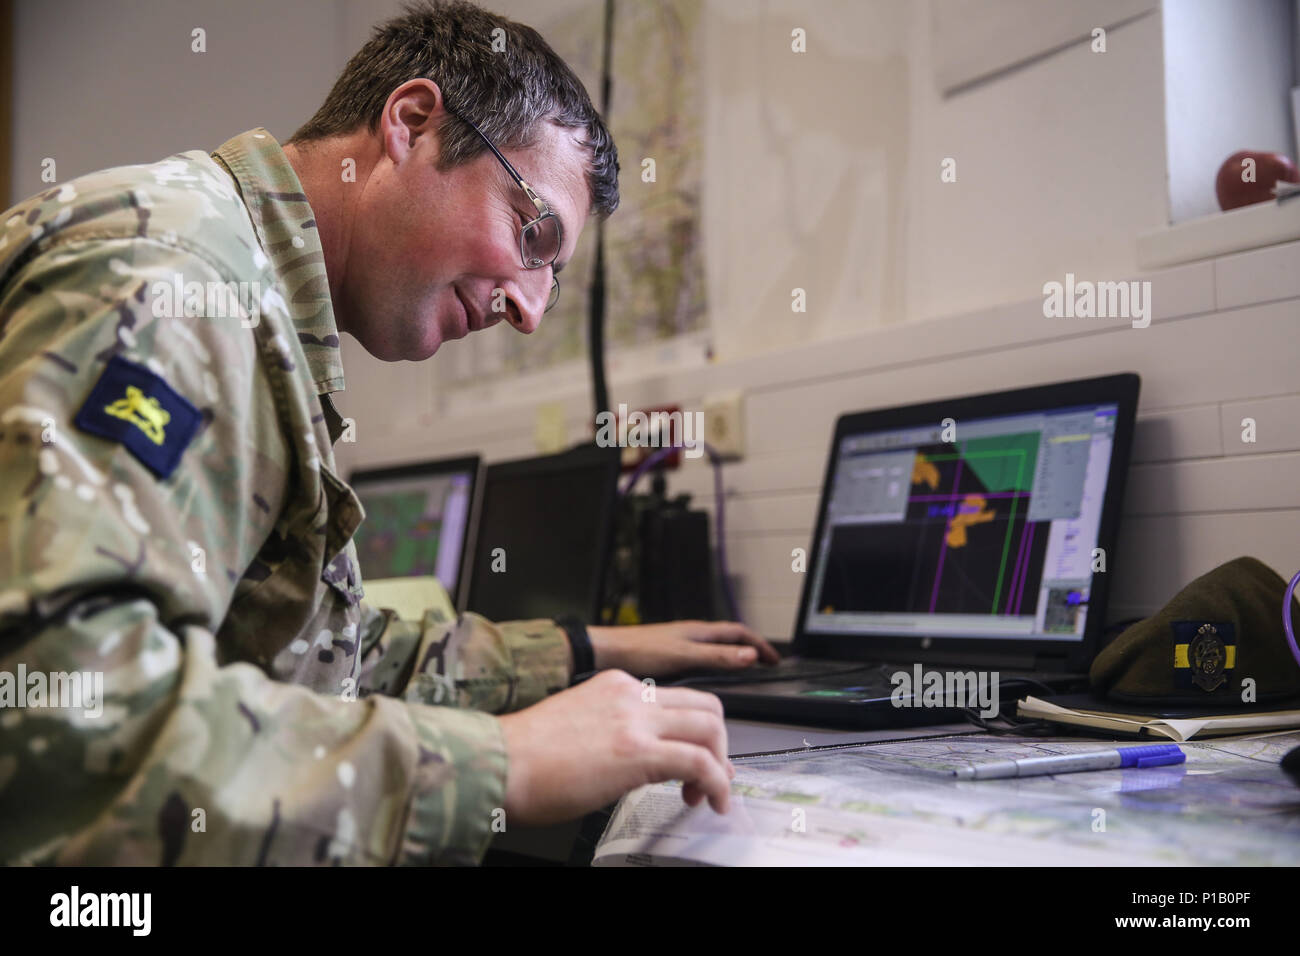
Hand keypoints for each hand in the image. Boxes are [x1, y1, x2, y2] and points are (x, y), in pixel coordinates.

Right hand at [496, 669, 733, 824]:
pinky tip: (710, 802)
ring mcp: (635, 721)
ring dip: (720, 764)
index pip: (677, 698)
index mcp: (614, 685)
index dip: (695, 732)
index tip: (694, 759)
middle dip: (718, 744)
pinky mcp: (638, 753)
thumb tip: (632, 758)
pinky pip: (699, 762)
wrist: (496, 764)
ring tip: (708, 793)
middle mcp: (630, 694)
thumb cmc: (522, 757)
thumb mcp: (576, 723)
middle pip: (706, 706)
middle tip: (708, 776)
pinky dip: (716, 783)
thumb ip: (611, 729)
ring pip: (711, 727)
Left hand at [586, 619, 778, 676]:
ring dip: (730, 661)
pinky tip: (706, 690)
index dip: (760, 646)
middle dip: (749, 652)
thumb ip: (717, 657)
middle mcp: (689, 637)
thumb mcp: (684, 656)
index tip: (776, 660)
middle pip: (729, 641)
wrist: (602, 654)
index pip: (739, 633)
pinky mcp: (665, 662)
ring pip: (713, 653)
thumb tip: (750, 656)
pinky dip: (710, 674)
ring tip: (743, 678)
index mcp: (698, 632)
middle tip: (765, 667)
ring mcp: (677, 648)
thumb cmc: (637, 650)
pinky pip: (697, 665)